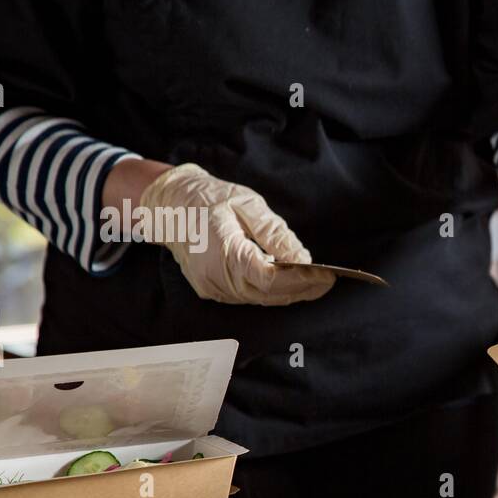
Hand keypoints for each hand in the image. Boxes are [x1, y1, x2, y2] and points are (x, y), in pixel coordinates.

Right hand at [136, 164, 333, 305]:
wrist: (169, 206)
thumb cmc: (208, 199)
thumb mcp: (247, 204)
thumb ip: (275, 233)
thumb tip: (302, 258)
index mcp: (224, 251)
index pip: (270, 278)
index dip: (301, 280)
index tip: (326, 275)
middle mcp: (216, 276)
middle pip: (268, 293)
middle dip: (302, 289)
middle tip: (327, 281)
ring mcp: (212, 287)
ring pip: (260, 298)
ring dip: (289, 292)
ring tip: (314, 282)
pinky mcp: (212, 290)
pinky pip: (248, 296)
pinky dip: (270, 291)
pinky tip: (287, 281)